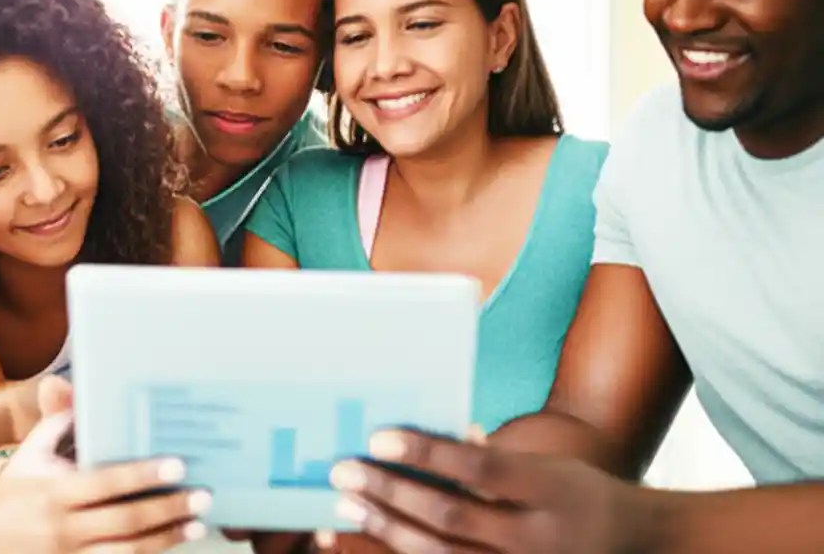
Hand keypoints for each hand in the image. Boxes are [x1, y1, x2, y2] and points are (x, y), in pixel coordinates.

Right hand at [0, 398, 211, 552]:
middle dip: (169, 509)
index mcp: (53, 494)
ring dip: (165, 540)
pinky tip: (165, 549)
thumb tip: (78, 393)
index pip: (106, 483)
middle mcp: (63, 530)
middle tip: (203, 497)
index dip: (144, 474)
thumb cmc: (4, 496)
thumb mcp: (27, 456)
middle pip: (126, 522)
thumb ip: (57, 426)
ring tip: (196, 527)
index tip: (177, 465)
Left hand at [328, 428, 648, 552]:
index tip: (377, 437)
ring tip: (343, 509)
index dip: (425, 453)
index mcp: (548, 490)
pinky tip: (368, 547)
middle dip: (390, 494)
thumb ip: (494, 458)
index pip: (477, 469)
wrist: (635, 545)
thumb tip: (434, 440)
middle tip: (343, 473)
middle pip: (450, 517)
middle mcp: (536, 538)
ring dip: (386, 531)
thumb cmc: (580, 495)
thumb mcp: (549, 467)